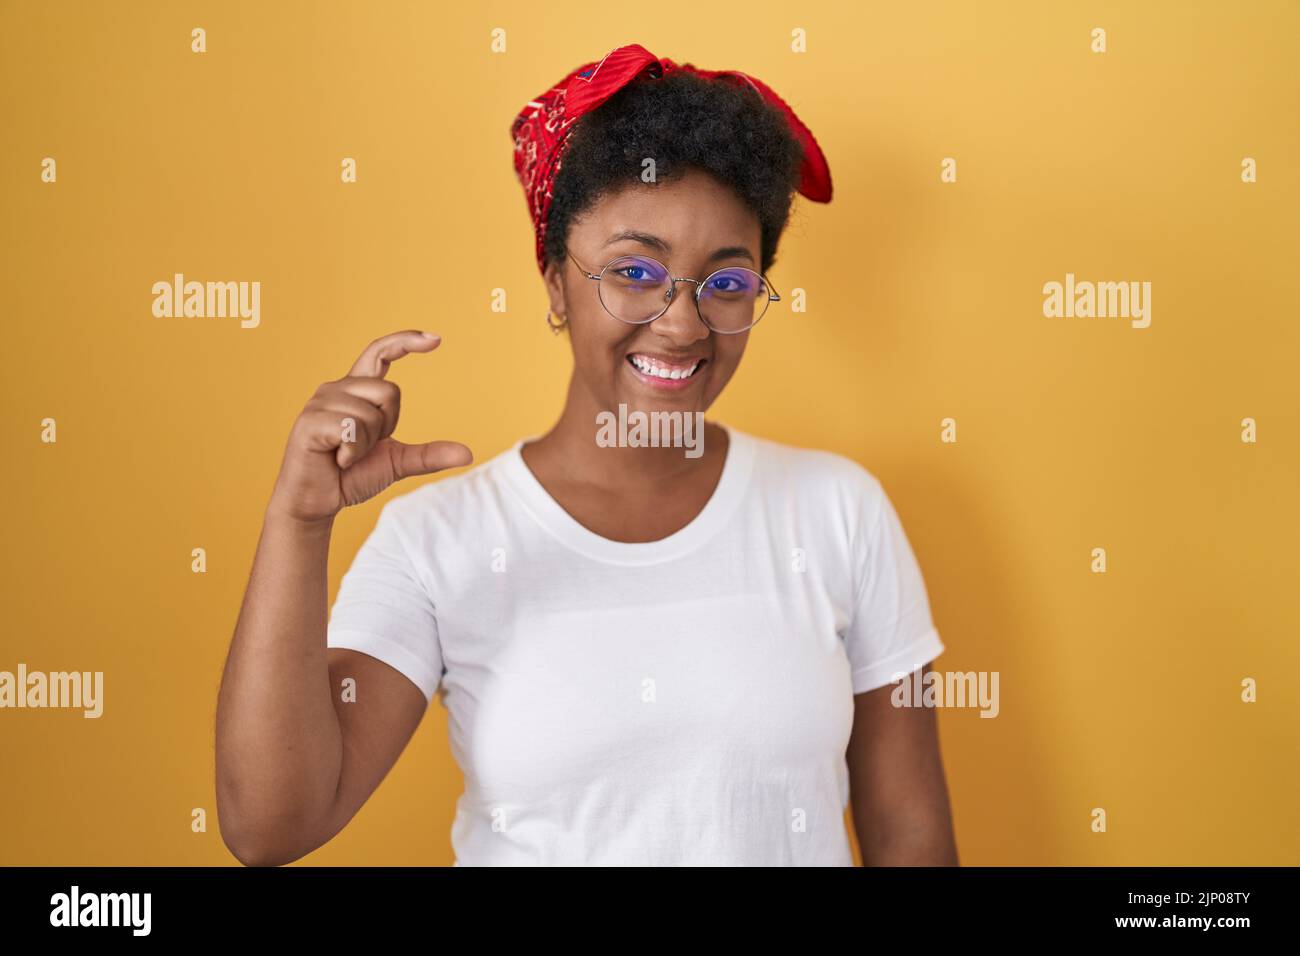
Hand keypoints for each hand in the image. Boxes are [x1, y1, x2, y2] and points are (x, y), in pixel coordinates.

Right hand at [267, 330, 472, 524]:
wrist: (316, 502)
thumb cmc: (351, 476)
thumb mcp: (397, 462)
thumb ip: (428, 454)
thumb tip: (468, 454)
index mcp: (356, 391)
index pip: (380, 353)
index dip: (405, 341)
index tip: (436, 339)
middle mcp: (337, 388)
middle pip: (390, 392)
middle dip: (387, 427)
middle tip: (361, 447)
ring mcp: (320, 402)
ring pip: (371, 415)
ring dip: (366, 446)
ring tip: (345, 455)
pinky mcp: (310, 421)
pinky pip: (350, 429)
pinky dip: (352, 453)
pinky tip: (337, 460)